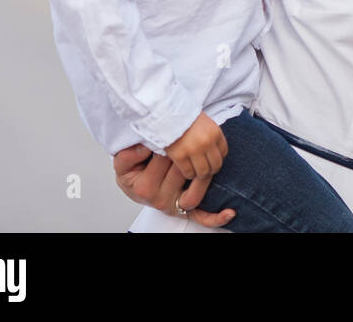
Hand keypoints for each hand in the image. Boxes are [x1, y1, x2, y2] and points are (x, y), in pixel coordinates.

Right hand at [112, 144, 234, 227]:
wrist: (134, 188)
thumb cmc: (131, 175)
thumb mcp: (122, 164)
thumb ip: (127, 156)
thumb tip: (145, 147)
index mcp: (145, 188)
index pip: (166, 160)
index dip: (170, 144)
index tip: (171, 135)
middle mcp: (161, 200)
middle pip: (184, 171)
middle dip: (186, 153)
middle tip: (185, 140)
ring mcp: (174, 206)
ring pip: (196, 187)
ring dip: (204, 172)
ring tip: (202, 153)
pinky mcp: (183, 212)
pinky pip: (201, 217)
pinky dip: (216, 217)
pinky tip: (230, 212)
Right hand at [165, 112, 227, 179]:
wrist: (167, 114)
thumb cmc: (186, 119)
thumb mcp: (205, 123)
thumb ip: (211, 137)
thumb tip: (216, 155)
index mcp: (215, 132)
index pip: (224, 152)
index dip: (218, 158)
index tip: (212, 160)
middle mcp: (207, 142)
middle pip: (216, 165)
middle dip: (211, 170)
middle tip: (205, 170)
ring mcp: (193, 149)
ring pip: (203, 172)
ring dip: (200, 174)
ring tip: (195, 171)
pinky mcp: (179, 156)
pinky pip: (188, 172)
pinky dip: (188, 174)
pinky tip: (186, 170)